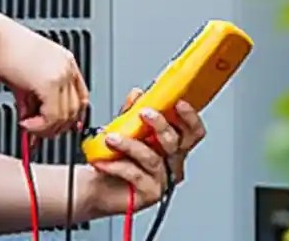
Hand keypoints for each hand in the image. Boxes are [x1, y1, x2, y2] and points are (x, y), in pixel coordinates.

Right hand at [0, 20, 88, 137]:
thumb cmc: (4, 49)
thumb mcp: (23, 77)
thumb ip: (31, 99)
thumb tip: (31, 119)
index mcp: (65, 62)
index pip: (81, 97)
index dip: (71, 116)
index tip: (58, 125)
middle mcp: (67, 67)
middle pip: (75, 110)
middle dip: (56, 126)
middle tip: (39, 131)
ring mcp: (60, 74)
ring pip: (65, 116)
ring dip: (46, 128)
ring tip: (29, 126)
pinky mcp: (49, 83)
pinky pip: (52, 115)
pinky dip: (39, 125)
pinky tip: (26, 123)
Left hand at [77, 87, 207, 218]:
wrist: (95, 186)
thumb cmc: (114, 159)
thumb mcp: (123, 129)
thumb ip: (131, 112)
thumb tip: (138, 94)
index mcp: (171, 146)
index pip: (192, 132)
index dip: (190, 117)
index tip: (178, 103)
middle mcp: (171, 163)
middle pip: (176, 142)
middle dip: (161, 125)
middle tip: (143, 113)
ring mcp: (163, 179)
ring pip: (153, 158)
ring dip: (130, 145)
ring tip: (111, 138)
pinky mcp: (150, 193)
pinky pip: (136, 174)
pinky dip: (118, 165)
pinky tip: (104, 161)